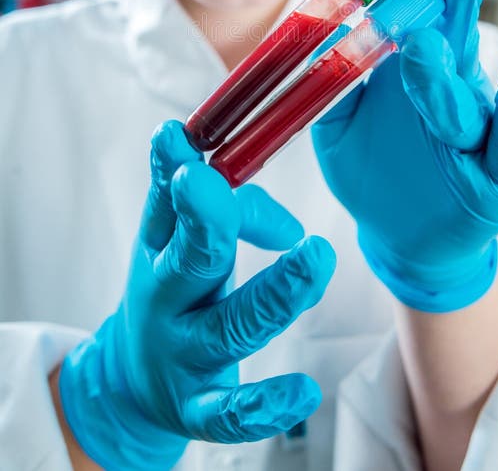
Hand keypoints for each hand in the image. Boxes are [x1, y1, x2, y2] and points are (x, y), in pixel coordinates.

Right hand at [58, 120, 334, 469]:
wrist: (131, 385)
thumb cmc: (168, 291)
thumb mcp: (164, 242)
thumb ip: (182, 195)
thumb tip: (184, 138)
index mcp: (161, 252)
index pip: (170, 205)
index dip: (176, 173)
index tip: (183, 140)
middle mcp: (168, 301)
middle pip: (193, 258)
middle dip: (209, 221)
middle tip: (221, 186)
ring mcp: (184, 355)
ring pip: (230, 325)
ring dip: (275, 291)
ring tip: (315, 256)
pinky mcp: (200, 407)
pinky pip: (231, 410)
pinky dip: (265, 404)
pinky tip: (304, 391)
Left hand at [312, 0, 497, 312]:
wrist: (404, 237)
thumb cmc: (376, 171)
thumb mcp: (337, 125)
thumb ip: (327, 80)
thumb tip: (308, 29)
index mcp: (410, 67)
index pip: (414, 7)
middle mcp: (447, 85)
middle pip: (453, 27)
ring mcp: (472, 128)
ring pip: (464, 85)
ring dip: (451, 53)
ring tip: (433, 31)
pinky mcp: (494, 174)